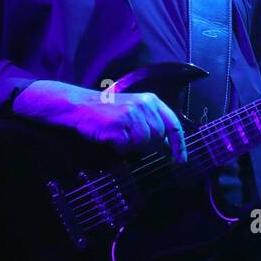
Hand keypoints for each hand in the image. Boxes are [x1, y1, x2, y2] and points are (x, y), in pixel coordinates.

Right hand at [13, 81, 187, 162]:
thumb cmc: (108, 112)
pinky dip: (118, 147)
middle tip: (128, 137)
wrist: (80, 106)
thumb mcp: (134, 112)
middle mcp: (144, 105)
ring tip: (117, 134)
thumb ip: (152, 125)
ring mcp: (131, 114)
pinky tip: (110, 136)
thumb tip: (169, 148)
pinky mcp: (118, 125)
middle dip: (145, 143)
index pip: (173, 124)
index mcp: (151, 100)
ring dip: (130, 145)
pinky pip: (126, 147)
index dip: (179, 144)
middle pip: (157, 137)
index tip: (180, 159)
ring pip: (142, 143)